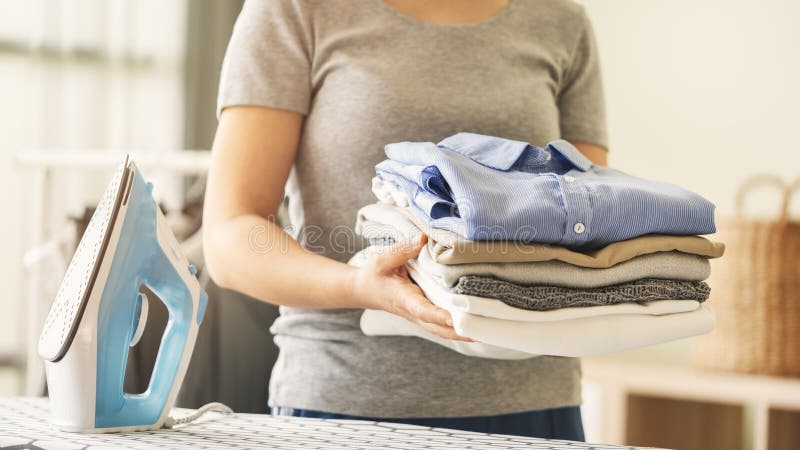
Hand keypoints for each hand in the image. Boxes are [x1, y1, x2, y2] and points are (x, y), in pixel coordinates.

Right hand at [352, 235, 472, 341]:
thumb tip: (424, 238)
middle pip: (437, 327)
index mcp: (403, 299)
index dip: (438, 315)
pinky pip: (440, 325)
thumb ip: (403, 249)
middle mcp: (412, 311)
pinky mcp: (422, 314)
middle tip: (480, 332)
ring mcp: (418, 316)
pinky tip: (473, 326)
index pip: (422, 310)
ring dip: (460, 333)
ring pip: (440, 330)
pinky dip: (455, 328)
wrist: (363, 290)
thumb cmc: (373, 274)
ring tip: (483, 331)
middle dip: (457, 331)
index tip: (454, 319)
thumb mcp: (384, 259)